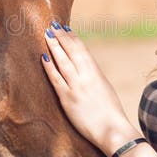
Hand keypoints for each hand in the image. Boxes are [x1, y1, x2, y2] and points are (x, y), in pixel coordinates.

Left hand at [41, 23, 137, 155]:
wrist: (112, 130)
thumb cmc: (111, 112)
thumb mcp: (105, 88)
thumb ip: (94, 77)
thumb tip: (85, 69)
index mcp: (96, 73)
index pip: (82, 50)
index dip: (72, 38)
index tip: (65, 29)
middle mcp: (86, 77)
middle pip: (72, 52)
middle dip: (61, 37)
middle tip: (52, 26)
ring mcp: (76, 87)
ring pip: (63, 62)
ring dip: (54, 47)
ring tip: (47, 35)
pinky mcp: (68, 99)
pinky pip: (56, 79)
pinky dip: (49, 67)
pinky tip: (44, 57)